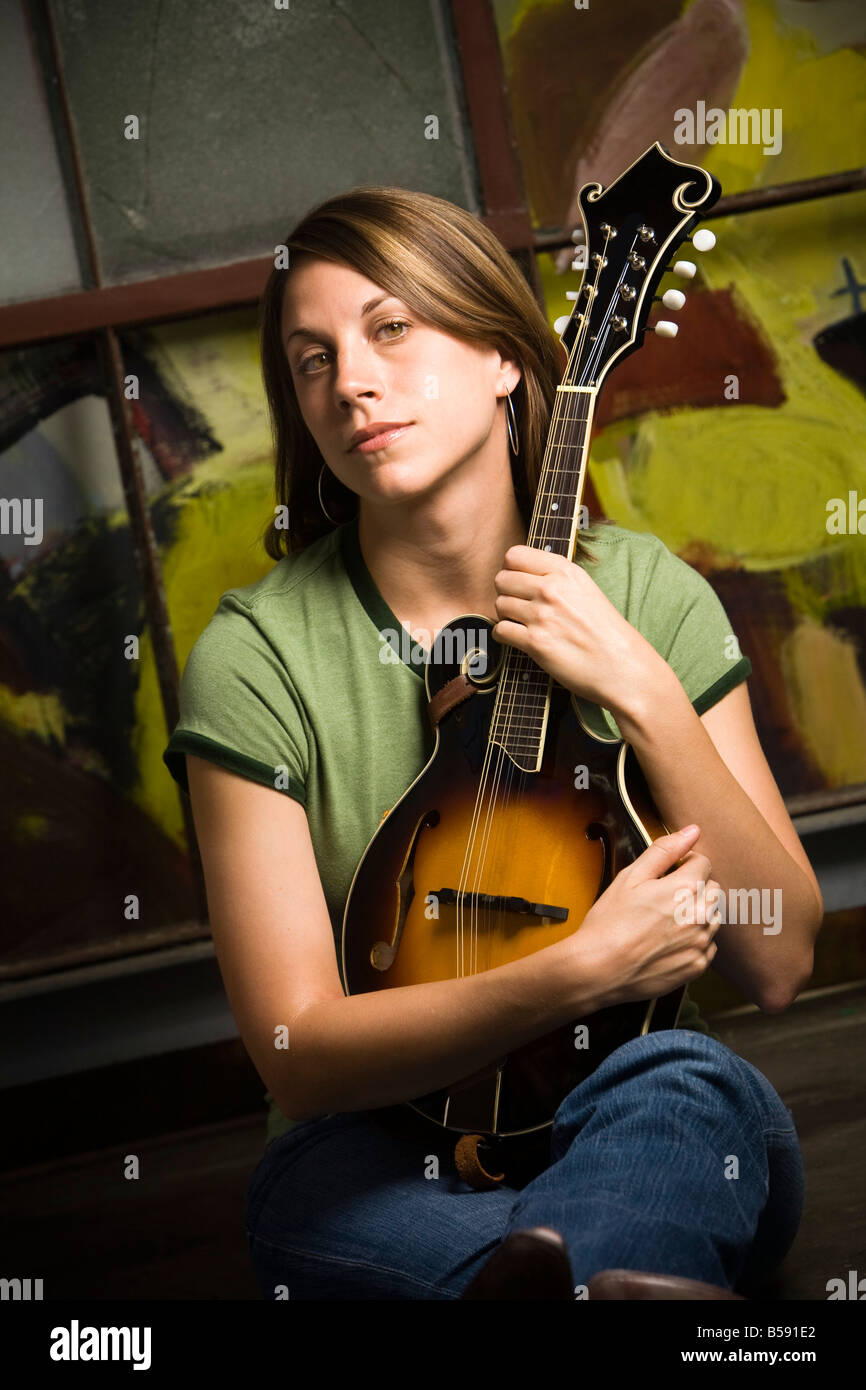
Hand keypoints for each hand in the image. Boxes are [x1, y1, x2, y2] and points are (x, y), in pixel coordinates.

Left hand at [491, 543, 670, 717]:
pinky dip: (504, 636)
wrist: (621, 665)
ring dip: (505, 615)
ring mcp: (541, 615)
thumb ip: (556, 577)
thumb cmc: (606, 631)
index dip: (511, 569)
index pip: (515, 555)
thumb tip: (526, 574)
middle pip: (501, 579)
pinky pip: (500, 631)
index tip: (518, 581)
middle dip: (506, 592)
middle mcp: (551, 589)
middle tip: (518, 605)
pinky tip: (518, 639)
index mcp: (565, 571)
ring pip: (499, 604)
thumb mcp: (586, 588)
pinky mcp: (535, 642)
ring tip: (522, 623)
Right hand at [554, 824, 722, 1008]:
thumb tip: (692, 831)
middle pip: (712, 889)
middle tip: (664, 897)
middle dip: (694, 887)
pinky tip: (667, 942)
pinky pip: (707, 945)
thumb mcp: (631, 876)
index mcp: (686, 888)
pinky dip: (693, 941)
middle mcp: (700, 914)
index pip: (703, 863)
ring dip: (696, 914)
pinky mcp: (697, 965)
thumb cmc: (610, 923)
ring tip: (664, 922)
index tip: (668, 874)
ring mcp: (701, 942)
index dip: (684, 864)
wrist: (599, 969)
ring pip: (712, 917)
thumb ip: (665, 850)